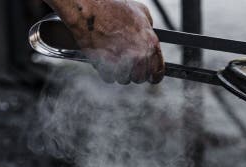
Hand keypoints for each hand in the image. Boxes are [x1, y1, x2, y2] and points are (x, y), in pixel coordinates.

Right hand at [50, 0, 164, 83]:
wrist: (89, 8)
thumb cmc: (113, 7)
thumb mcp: (140, 12)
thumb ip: (149, 30)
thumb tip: (150, 37)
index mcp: (150, 44)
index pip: (157, 73)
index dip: (153, 76)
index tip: (150, 76)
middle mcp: (139, 56)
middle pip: (139, 78)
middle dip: (134, 72)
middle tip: (127, 63)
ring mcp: (122, 63)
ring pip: (124, 79)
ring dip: (119, 72)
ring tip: (113, 57)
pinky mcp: (105, 67)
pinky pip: (109, 78)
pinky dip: (105, 71)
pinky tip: (104, 58)